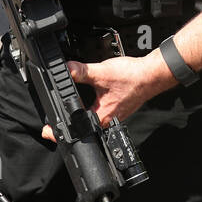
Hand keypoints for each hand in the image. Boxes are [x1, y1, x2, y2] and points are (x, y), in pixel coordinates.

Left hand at [39, 54, 173, 140]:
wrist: (152, 74)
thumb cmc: (133, 78)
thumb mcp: (102, 72)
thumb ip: (82, 71)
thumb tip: (66, 69)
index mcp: (101, 117)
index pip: (76, 128)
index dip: (60, 130)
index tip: (49, 131)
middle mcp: (108, 119)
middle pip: (83, 124)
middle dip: (70, 117)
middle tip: (58, 112)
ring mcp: (114, 114)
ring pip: (92, 116)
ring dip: (82, 110)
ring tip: (75, 101)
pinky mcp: (118, 107)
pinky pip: (101, 109)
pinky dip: (93, 103)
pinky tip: (93, 93)